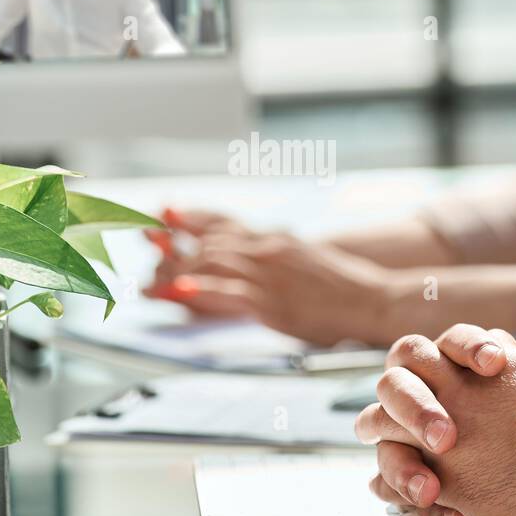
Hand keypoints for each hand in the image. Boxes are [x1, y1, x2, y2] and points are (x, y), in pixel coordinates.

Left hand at [144, 215, 394, 345]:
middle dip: (171, 246)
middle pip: (207, 241)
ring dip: (174, 271)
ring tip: (146, 281)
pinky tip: (176, 292)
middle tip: (142, 244)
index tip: (162, 215)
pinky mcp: (271, 301)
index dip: (189, 218)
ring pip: (210, 264)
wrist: (374, 298)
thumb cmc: (343, 284)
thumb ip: (277, 254)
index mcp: (274, 238)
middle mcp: (267, 248)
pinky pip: (227, 293)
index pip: (222, 221)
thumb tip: (255, 256)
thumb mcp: (306, 258)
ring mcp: (268, 273)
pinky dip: (198, 291)